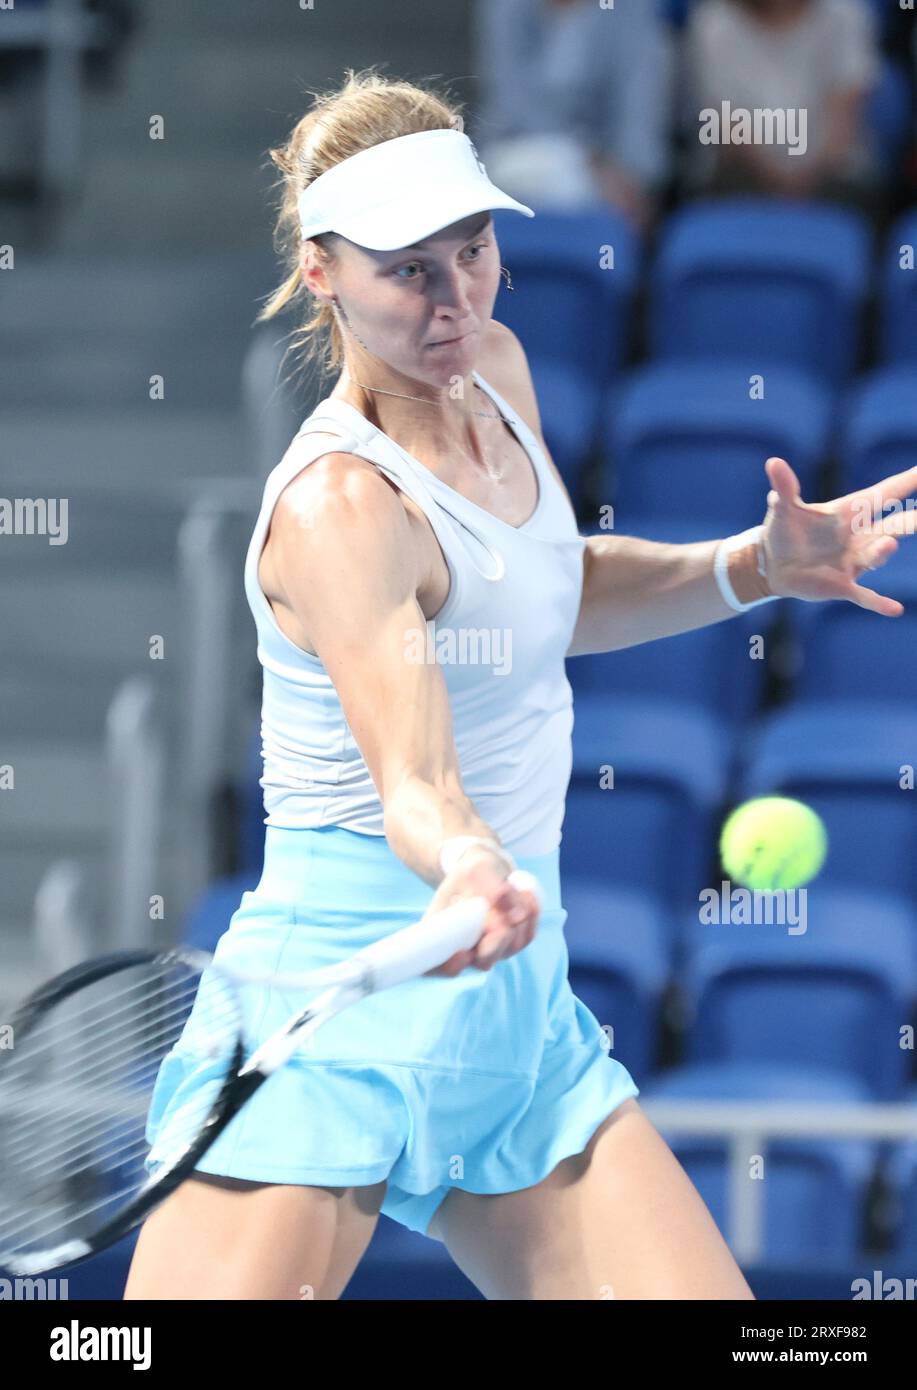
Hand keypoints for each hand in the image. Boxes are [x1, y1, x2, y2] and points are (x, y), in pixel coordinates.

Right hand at [424, 847, 541, 976]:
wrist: (483, 874)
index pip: (441, 967)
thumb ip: (492, 890)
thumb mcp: (476, 872)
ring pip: (511, 947)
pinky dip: (531, 913)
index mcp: (441, 937)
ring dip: (516, 916)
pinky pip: (527, 936)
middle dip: (497, 942)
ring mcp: (490, 951)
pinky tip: (525, 892)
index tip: (462, 953)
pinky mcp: (511, 944)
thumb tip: (517, 915)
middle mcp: (466, 951)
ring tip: (508, 887)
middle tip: (502, 921)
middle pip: (484, 962)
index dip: (451, 966)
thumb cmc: (471, 875)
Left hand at [759, 456, 916, 616]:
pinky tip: (894, 609)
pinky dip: (878, 603)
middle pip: (891, 526)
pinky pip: (864, 596)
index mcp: (848, 513)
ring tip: (889, 545)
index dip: (904, 483)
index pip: (881, 495)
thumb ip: (786, 487)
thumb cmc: (785, 531)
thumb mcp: (784, 509)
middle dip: (909, 520)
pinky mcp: (842, 586)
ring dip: (882, 552)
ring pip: (875, 557)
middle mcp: (857, 537)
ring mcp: (853, 562)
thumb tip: (773, 462)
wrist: (772, 565)